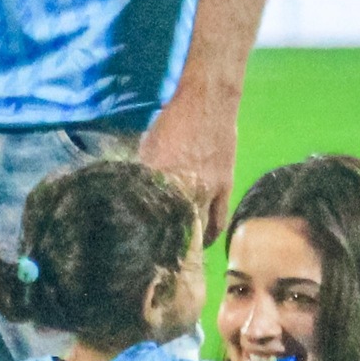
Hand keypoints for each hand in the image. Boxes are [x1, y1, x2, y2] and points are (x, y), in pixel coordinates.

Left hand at [139, 84, 237, 244]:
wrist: (208, 101)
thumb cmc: (172, 119)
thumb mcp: (148, 146)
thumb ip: (143, 172)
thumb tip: (135, 190)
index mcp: (159, 178)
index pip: (149, 216)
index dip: (145, 235)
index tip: (137, 250)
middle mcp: (183, 188)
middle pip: (175, 228)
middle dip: (167, 245)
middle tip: (160, 259)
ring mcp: (207, 190)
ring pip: (199, 228)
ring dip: (191, 243)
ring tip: (184, 257)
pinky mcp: (224, 187)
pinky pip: (219, 218)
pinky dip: (212, 233)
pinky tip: (206, 242)